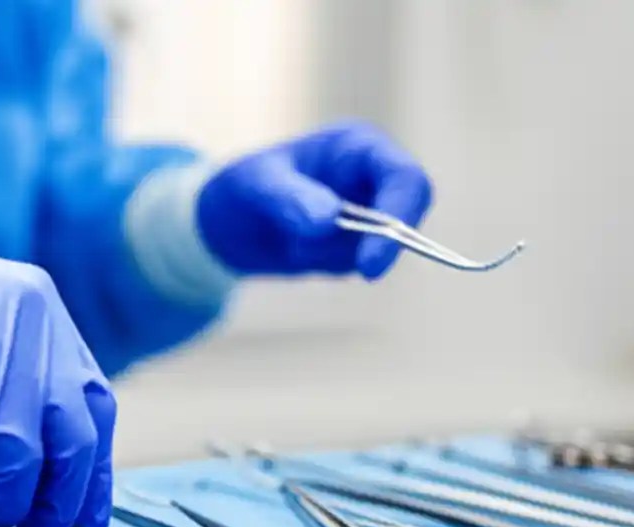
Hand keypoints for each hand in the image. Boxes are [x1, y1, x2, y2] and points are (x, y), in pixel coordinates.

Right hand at [0, 208, 115, 526]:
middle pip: (91, 421)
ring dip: (51, 504)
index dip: (89, 453)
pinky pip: (21, 463)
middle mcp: (42, 321)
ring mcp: (20, 352)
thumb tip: (16, 473)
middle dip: (81, 486)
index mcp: (36, 303)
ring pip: (68, 447)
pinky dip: (9, 500)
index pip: (88, 391)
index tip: (79, 498)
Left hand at [197, 121, 432, 279]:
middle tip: (361, 272)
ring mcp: (368, 213)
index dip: (401, 215)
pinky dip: (323, 263)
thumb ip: (290, 198)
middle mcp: (371, 178)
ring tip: (290, 238)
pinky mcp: (357, 244)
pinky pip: (353, 265)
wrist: (226, 223)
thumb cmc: (242, 187)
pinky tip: (296, 247)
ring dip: (332, 254)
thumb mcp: (255, 184)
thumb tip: (329, 221)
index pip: (405, 178)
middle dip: (379, 246)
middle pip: (406, 216)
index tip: (372, 260)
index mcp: (358, 147)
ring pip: (376, 247)